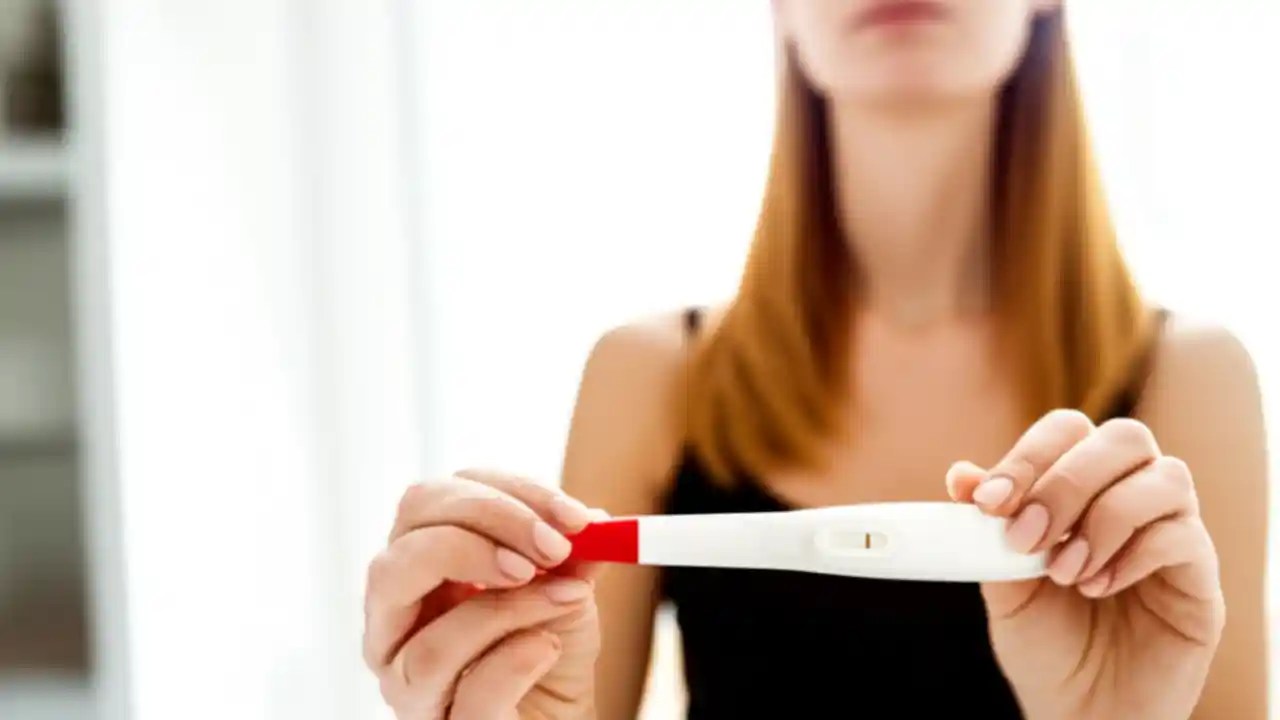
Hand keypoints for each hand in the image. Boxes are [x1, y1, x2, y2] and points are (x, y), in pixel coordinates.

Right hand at [363, 469, 602, 719]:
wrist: (556, 718)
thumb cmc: (546, 649)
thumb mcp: (564, 586)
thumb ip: (570, 552)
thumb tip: (591, 525)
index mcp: (415, 566)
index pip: (428, 503)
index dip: (500, 497)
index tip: (570, 517)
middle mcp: (393, 623)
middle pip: (402, 558)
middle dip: (486, 538)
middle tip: (553, 549)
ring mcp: (407, 682)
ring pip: (430, 640)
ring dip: (510, 609)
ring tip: (565, 600)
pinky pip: (470, 694)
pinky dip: (516, 663)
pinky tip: (547, 649)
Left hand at [947, 410, 1225, 719]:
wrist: (1080, 712)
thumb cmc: (1046, 644)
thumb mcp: (1003, 587)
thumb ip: (987, 533)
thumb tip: (961, 475)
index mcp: (1081, 487)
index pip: (1068, 431)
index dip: (1028, 456)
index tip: (989, 501)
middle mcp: (1133, 495)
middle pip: (1123, 438)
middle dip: (1067, 481)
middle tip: (1028, 536)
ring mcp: (1174, 530)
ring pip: (1164, 476)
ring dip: (1102, 519)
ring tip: (1065, 572)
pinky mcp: (1200, 574)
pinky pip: (1182, 534)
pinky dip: (1131, 556)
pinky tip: (1097, 589)